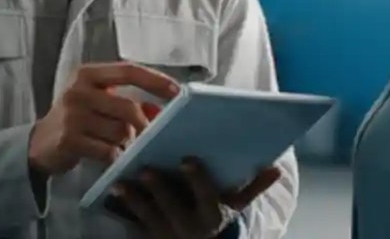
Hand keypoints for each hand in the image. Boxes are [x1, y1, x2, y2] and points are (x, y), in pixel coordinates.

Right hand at [28, 62, 178, 176]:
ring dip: (126, 142)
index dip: (156, 80)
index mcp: (88, 74)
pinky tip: (110, 156)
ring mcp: (73, 115)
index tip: (178, 91)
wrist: (40, 144)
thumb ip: (126, 100)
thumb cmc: (78, 118)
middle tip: (150, 134)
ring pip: (120, 131)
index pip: (129, 70)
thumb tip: (162, 110)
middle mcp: (79, 90)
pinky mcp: (70, 140)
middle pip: (128, 106)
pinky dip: (115, 156)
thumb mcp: (98, 101)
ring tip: (119, 144)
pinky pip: (107, 150)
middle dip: (144, 123)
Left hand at [111, 158, 281, 237]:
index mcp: (212, 215)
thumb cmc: (218, 219)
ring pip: (150, 218)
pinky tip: (114, 197)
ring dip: (135, 200)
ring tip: (121, 183)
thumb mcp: (236, 206)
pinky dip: (125, 212)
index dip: (197, 179)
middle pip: (173, 208)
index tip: (187, 159)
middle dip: (160, 190)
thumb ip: (254, 187)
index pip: (205, 196)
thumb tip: (276, 168)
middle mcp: (190, 229)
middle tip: (146, 169)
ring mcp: (167, 236)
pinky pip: (135, 227)